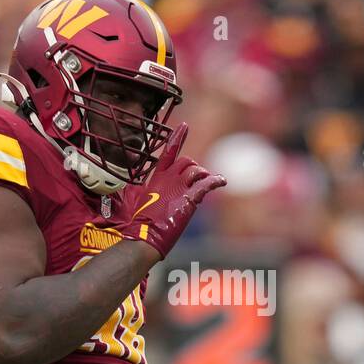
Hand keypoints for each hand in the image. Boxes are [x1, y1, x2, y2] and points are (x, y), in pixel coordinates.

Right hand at [125, 123, 224, 258]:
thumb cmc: (141, 224)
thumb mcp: (141, 201)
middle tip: (197, 179)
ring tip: (207, 181)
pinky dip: (216, 180)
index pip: (168, 152)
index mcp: (156, 178)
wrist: (144, 236)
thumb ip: (149, 191)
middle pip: (186, 161)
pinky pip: (206, 183)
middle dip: (194, 167)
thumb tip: (149, 191)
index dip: (177, 138)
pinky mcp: (189, 198)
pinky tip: (222, 181)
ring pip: (196, 170)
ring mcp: (179, 187)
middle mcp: (168, 178)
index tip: (184, 126)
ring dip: (204, 174)